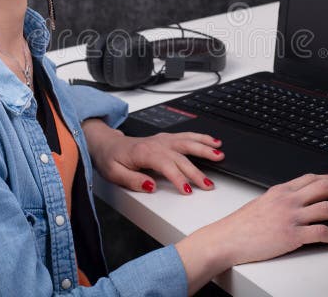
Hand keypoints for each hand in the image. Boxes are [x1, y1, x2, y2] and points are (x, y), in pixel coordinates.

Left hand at [81, 119, 223, 193]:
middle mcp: (156, 144)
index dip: (178, 178)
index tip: (188, 190)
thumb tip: (151, 187)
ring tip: (220, 154)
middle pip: (181, 156)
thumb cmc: (111, 159)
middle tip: (209, 184)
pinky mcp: (166, 139)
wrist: (107, 144)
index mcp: (144, 152)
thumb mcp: (114, 174)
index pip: (166, 165)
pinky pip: (187, 136)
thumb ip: (133, 181)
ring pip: (188, 142)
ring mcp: (163, 140)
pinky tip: (214, 141)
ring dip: (204, 148)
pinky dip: (201, 138)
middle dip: (197, 171)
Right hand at [175, 174, 327, 293]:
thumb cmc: (240, 225)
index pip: (312, 178)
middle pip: (324, 186)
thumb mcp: (261, 203)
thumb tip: (296, 201)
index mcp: (280, 190)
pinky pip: (321, 232)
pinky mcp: (291, 235)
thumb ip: (280, 200)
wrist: (226, 238)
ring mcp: (290, 216)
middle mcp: (287, 200)